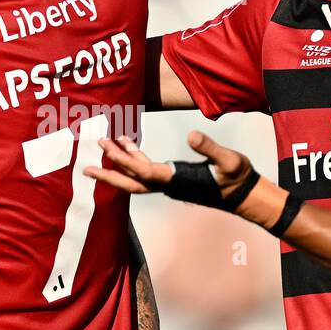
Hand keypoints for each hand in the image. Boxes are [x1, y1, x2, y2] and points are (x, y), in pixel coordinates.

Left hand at [87, 131, 253, 203]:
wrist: (245, 195)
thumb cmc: (238, 178)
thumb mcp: (229, 160)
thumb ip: (210, 148)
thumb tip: (191, 135)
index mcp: (177, 180)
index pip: (143, 172)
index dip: (124, 160)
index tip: (106, 149)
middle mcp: (167, 185)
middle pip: (130, 183)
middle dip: (108, 174)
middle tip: (85, 167)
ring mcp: (168, 184)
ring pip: (136, 176)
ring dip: (119, 162)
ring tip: (103, 144)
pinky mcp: (172, 179)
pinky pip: (147, 169)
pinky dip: (135, 156)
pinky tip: (127, 141)